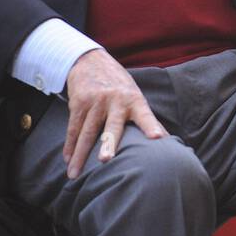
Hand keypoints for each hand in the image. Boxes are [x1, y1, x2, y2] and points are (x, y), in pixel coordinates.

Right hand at [62, 48, 168, 178]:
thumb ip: (148, 119)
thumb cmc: (120, 86)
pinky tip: (67, 160)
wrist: (91, 61)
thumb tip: (168, 140)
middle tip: (106, 160)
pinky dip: (69, 146)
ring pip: (86, 132)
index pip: (145, 115)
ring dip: (80, 154)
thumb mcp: (136, 97)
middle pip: (111, 126)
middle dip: (108, 143)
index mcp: (134, 100)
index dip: (151, 126)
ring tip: (75, 174)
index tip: (157, 138)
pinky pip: (73, 128)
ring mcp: (95, 102)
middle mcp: (115, 101)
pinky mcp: (78, 103)